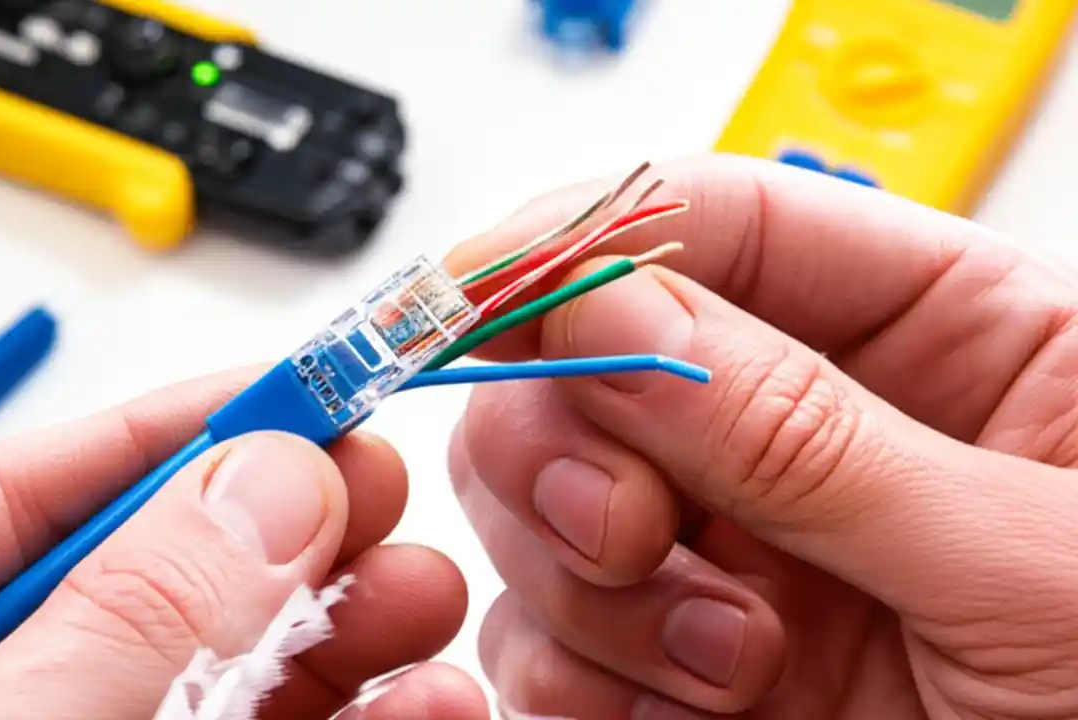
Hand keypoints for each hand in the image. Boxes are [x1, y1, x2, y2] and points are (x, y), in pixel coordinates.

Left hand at [0, 368, 487, 718]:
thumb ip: (122, 616)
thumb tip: (266, 482)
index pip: (29, 493)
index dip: (185, 429)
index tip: (308, 386)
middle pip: (155, 582)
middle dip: (292, 534)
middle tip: (389, 493)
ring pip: (227, 679)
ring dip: (345, 635)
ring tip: (424, 601)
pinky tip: (419, 703)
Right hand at [446, 155, 1077, 717]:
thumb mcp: (1023, 558)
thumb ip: (807, 433)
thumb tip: (608, 310)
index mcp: (937, 338)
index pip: (720, 223)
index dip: (580, 237)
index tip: (471, 287)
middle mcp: (807, 434)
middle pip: (584, 358)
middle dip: (569, 444)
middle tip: (628, 533)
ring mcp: (733, 551)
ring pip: (540, 502)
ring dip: (592, 588)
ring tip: (732, 665)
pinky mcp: (677, 665)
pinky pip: (544, 638)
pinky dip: (577, 680)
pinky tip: (688, 712)